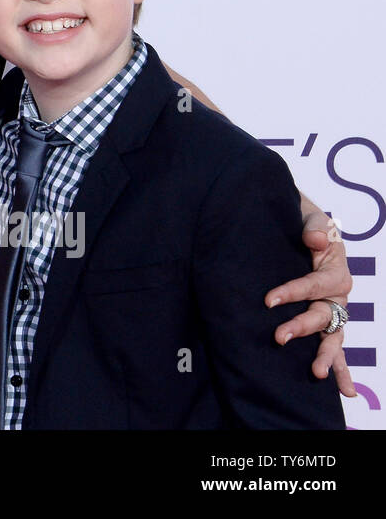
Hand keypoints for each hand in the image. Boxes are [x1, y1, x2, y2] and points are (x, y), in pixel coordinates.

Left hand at [265, 212, 355, 396]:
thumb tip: (316, 238)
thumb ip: (315, 227)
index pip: (314, 286)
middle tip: (278, 337)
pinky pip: (335, 348)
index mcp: (335, 273)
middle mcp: (338, 297)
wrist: (309, 231)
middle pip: (323, 316)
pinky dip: (341, 370)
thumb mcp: (313, 221)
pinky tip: (345, 392)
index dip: (292, 292)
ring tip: (317, 374)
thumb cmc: (309, 226)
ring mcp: (334, 312)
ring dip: (325, 356)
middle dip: (301, 328)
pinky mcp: (327, 322)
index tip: (267, 300)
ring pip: (333, 337)